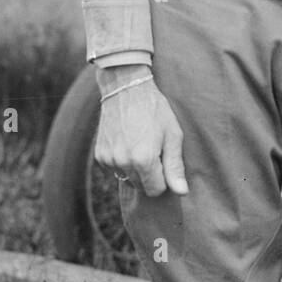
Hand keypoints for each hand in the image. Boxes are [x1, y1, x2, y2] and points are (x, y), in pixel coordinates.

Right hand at [94, 66, 187, 197]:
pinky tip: (127, 142)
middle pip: (141, 187)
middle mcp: (123, 162)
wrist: (126, 89)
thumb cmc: (155, 110)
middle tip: (153, 150)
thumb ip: (175, 167)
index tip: (164, 160)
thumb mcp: (172, 135)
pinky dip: (122, 162)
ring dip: (135, 169)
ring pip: (127, 179)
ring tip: (140, 144)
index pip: (156, 190)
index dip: (163, 178)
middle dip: (150, 175)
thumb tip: (181, 192)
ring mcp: (109, 159)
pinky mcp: (100, 155)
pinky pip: (115, 170)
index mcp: (144, 160)